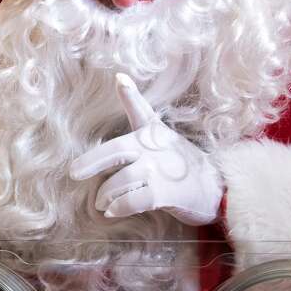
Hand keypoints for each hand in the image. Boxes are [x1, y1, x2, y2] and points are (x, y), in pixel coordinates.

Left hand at [70, 73, 221, 224]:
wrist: (216, 190)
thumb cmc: (182, 164)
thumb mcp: (163, 136)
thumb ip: (139, 114)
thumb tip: (119, 79)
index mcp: (152, 134)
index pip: (140, 110)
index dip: (130, 94)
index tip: (120, 79)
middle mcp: (154, 149)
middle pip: (115, 152)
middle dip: (91, 162)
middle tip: (74, 173)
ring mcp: (160, 171)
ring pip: (120, 181)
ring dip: (106, 194)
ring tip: (100, 203)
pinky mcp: (165, 193)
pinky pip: (133, 200)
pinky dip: (120, 207)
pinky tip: (113, 211)